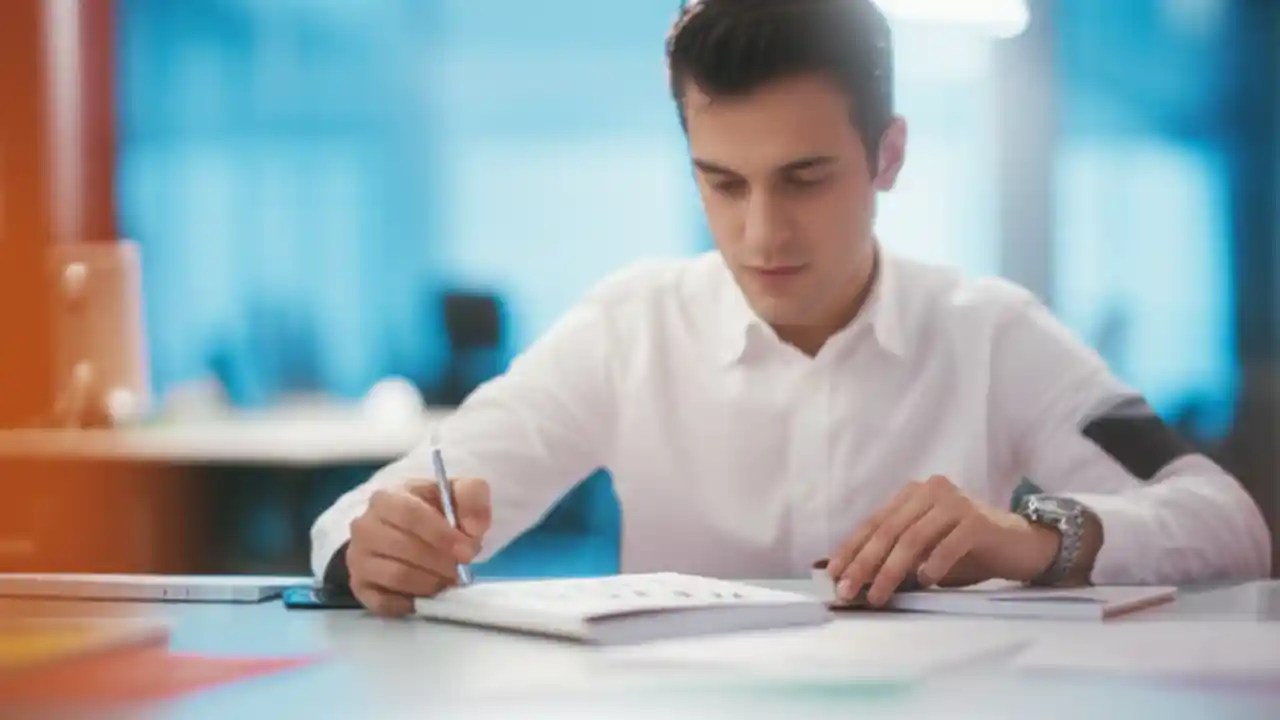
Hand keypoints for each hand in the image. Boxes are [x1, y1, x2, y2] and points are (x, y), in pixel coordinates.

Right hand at [347, 478, 490, 616]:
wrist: (403, 530)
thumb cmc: (431, 511)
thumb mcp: (456, 494)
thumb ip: (472, 497)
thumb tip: (474, 527)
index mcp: (387, 498)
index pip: (410, 514)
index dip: (442, 535)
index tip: (468, 552)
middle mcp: (365, 528)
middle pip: (404, 548)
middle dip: (441, 563)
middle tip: (462, 570)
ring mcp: (358, 559)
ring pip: (396, 577)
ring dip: (430, 583)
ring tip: (448, 581)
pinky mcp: (360, 588)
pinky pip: (384, 603)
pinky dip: (410, 604)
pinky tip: (427, 596)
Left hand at [826, 475, 1059, 606]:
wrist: (1021, 546)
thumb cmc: (968, 552)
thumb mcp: (926, 552)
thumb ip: (897, 556)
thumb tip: (857, 579)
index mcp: (913, 494)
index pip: (875, 522)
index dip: (852, 548)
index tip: (834, 573)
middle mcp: (931, 491)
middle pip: (889, 530)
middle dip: (865, 563)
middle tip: (848, 590)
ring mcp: (955, 503)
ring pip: (913, 538)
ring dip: (891, 570)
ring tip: (878, 595)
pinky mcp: (977, 521)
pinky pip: (948, 544)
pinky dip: (933, 564)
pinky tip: (924, 581)